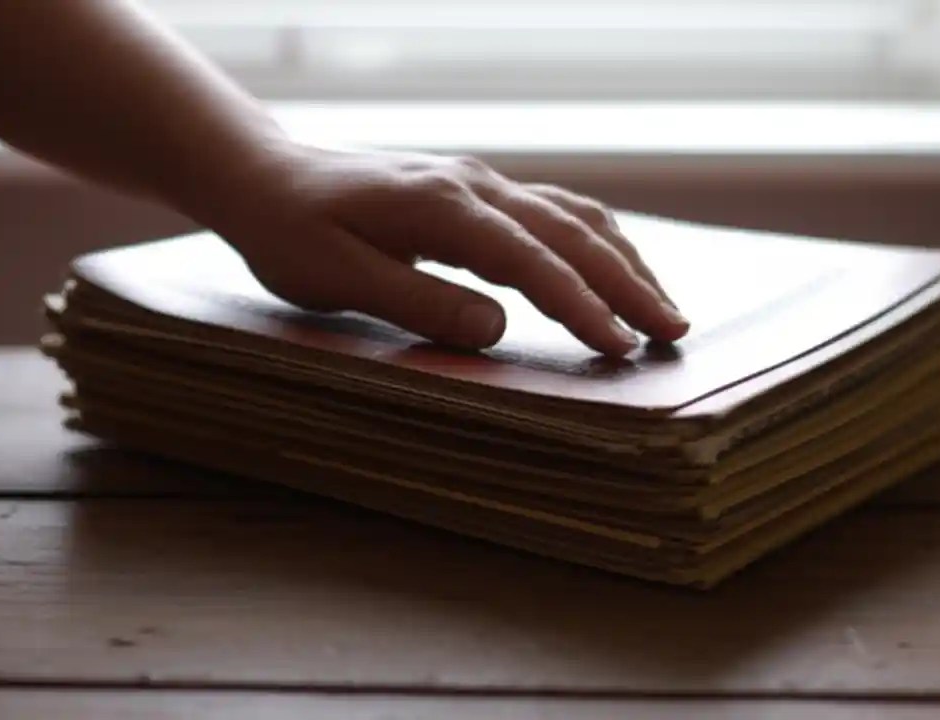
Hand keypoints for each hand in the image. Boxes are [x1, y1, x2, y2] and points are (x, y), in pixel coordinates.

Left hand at [208, 144, 689, 356]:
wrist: (267, 178)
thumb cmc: (291, 234)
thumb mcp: (336, 278)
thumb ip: (416, 301)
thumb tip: (497, 329)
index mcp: (441, 206)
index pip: (530, 259)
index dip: (580, 304)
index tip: (620, 347)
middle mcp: (474, 185)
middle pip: (570, 232)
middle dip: (627, 283)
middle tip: (672, 333)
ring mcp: (480, 183)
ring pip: (573, 216)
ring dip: (623, 260)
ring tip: (663, 308)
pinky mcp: (478, 192)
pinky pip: (555, 211)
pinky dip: (597, 242)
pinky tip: (617, 267)